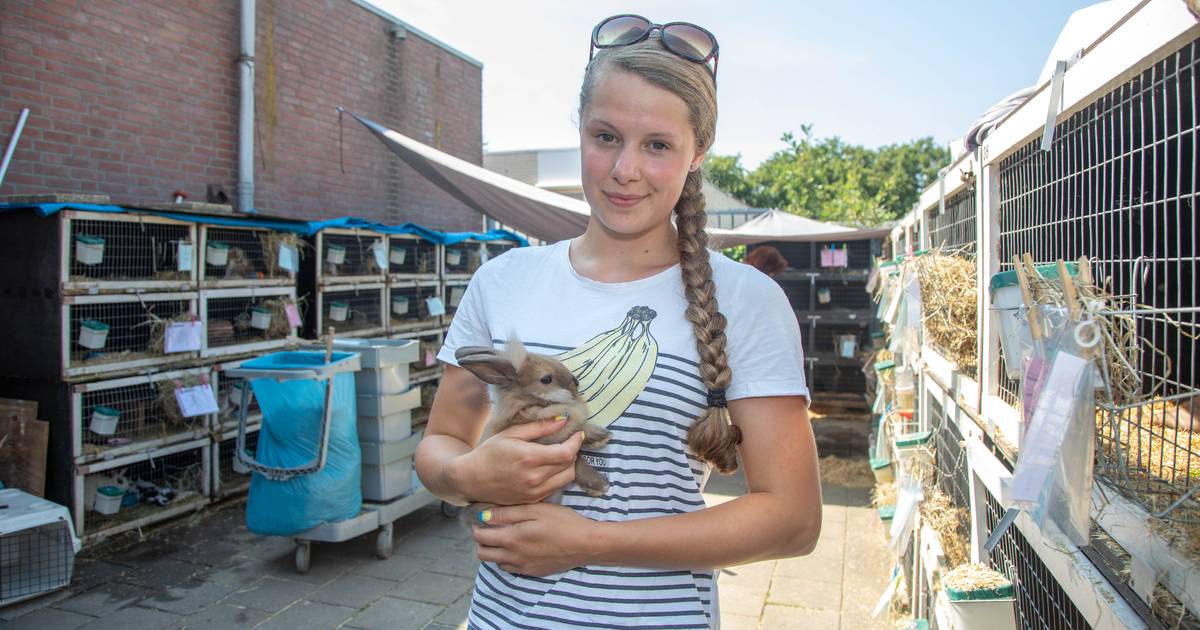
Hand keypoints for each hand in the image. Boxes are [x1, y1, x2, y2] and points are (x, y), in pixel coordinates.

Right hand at [452, 419, 584, 505]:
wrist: (471, 479)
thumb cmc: (489, 453)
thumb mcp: (512, 434)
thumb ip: (539, 427)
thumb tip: (563, 420)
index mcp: (530, 458)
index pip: (566, 452)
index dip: (576, 442)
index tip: (578, 434)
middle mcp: (535, 478)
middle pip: (570, 465)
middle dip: (572, 452)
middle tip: (567, 442)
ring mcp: (535, 492)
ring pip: (566, 479)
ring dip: (568, 466)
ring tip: (559, 455)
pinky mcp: (533, 500)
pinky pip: (556, 488)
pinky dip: (558, 477)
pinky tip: (549, 468)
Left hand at [472, 503, 597, 576]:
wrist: (585, 544)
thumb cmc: (562, 522)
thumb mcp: (536, 510)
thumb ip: (507, 514)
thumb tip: (483, 516)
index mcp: (512, 539)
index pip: (480, 537)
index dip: (476, 526)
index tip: (481, 518)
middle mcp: (513, 557)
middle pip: (483, 554)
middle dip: (481, 541)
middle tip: (489, 528)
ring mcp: (523, 567)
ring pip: (495, 563)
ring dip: (493, 551)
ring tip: (503, 537)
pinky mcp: (533, 572)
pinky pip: (511, 568)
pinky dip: (507, 559)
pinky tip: (518, 548)